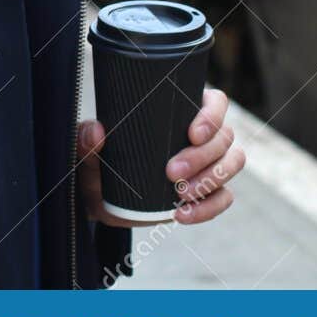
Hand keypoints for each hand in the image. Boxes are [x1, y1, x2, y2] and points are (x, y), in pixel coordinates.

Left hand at [76, 87, 243, 225]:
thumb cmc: (99, 160)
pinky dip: (209, 207)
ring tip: (179, 194)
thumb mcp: (87, 149)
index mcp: (178, 109)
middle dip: (203, 155)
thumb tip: (97, 131)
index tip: (191, 133)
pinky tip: (183, 214)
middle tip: (171, 171)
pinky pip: (223, 198)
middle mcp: (199, 135)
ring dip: (211, 180)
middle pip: (225, 136)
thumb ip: (85, 139)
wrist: (98, 197)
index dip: (212, 114)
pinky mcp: (205, 192)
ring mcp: (206, 164)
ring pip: (231, 164)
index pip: (214, 101)